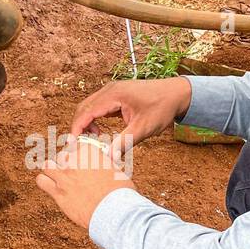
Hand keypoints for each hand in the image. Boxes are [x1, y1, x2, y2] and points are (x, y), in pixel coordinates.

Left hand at [36, 138, 134, 230]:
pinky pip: (41, 180)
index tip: (83, 161)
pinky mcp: (58, 192)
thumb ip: (108, 161)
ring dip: (52, 170)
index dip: (79, 153)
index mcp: (90, 151)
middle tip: (74, 173)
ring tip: (59, 177)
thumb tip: (111, 155)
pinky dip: (44, 182)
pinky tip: (51, 186)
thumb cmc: (119, 192)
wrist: (114, 211)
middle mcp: (74, 160)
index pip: (77, 144)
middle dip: (67, 163)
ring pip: (47, 165)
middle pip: (62, 155)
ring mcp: (64, 175)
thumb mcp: (117, 170)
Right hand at [68, 77, 191, 159]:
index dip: (76, 129)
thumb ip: (123, 143)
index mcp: (113, 95)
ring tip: (92, 141)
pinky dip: (94, 120)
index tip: (72, 145)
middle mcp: (109, 90)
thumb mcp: (143, 129)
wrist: (177, 94)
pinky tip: (100, 133)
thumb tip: (108, 158)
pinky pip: (98, 107)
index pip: (86, 112)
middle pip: (83, 109)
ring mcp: (112, 91)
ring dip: (86, 124)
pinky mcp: (116, 96)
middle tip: (78, 147)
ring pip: (89, 107)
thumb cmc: (162, 108)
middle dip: (78, 128)